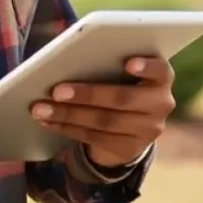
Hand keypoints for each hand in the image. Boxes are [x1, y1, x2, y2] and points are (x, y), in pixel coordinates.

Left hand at [30, 57, 175, 168]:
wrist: (131, 124)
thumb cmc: (120, 81)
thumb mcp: (122, 71)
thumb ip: (109, 61)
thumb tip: (70, 54)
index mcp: (161, 78)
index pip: (161, 70)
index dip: (146, 67)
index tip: (127, 62)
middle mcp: (160, 104)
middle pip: (122, 99)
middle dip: (87, 94)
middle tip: (56, 90)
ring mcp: (147, 131)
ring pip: (103, 122)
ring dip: (68, 114)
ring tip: (41, 107)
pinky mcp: (129, 149)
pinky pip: (94, 138)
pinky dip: (67, 127)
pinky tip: (47, 121)